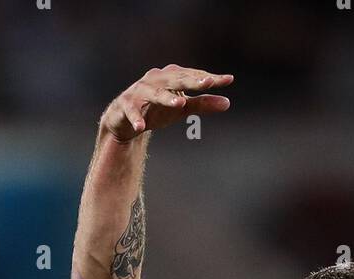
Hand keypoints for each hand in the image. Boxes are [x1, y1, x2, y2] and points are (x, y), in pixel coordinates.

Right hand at [102, 65, 232, 142]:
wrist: (125, 119)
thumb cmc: (157, 109)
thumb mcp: (182, 107)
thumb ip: (202, 103)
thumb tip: (227, 103)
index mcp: (171, 76)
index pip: (193, 76)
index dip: (209, 79)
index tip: (228, 80)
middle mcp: (156, 79)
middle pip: (176, 79)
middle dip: (191, 80)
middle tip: (207, 83)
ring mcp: (140, 91)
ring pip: (155, 93)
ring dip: (166, 98)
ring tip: (180, 104)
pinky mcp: (126, 105)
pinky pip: (131, 112)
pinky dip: (136, 118)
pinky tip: (141, 127)